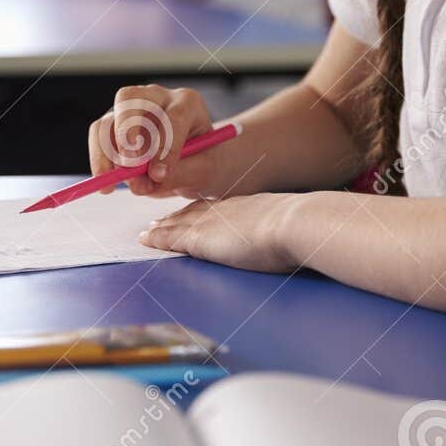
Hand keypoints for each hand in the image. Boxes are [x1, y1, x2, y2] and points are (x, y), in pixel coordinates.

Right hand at [88, 85, 244, 197]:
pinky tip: (107, 186)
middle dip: (126, 132)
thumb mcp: (203, 171)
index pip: (174, 117)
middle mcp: (156, 98)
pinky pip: (98, 137)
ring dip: (110, 155)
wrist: (196, 164)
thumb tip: (146, 179)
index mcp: (187, 103)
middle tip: (131, 166)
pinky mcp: (114, 125)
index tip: (160, 175)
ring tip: (127, 184)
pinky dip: (99, 161)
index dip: (165, 146)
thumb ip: (179, 173)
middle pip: (130, 99)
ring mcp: (131, 109)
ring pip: (108, 121)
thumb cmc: (203, 162)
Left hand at [137, 192, 299, 272]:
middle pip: (191, 212)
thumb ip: (281, 228)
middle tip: (157, 222)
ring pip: (177, 223)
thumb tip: (293, 235)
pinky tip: (146, 239)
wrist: (294, 223)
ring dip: (161, 227)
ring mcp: (210, 223)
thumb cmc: (300, 226)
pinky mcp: (200, 239)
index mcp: (244, 206)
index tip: (188, 214)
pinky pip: (171, 237)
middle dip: (174, 218)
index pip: (215, 208)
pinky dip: (157, 238)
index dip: (198, 212)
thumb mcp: (287, 223)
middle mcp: (223, 210)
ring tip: (147, 232)